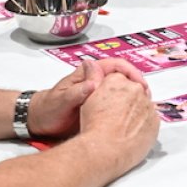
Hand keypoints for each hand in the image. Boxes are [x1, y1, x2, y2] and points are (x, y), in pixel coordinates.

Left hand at [29, 58, 151, 138]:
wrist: (39, 122)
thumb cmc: (47, 108)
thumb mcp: (61, 100)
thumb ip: (76, 92)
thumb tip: (93, 84)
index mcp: (88, 74)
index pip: (116, 65)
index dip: (132, 73)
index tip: (141, 85)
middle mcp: (96, 82)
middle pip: (124, 78)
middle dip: (138, 87)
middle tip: (147, 100)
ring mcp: (99, 95)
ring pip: (122, 92)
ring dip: (134, 99)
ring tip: (143, 111)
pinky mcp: (99, 108)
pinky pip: (117, 105)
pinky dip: (127, 110)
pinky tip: (132, 120)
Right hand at [77, 72, 159, 174]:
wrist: (104, 150)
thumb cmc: (93, 125)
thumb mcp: (87, 97)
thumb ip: (93, 78)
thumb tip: (90, 63)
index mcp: (118, 81)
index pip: (120, 78)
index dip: (113, 89)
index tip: (110, 99)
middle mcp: (136, 90)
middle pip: (133, 90)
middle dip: (127, 99)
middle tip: (115, 113)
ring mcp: (148, 106)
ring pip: (143, 105)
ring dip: (136, 111)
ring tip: (122, 125)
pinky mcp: (155, 122)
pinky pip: (150, 120)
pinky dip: (143, 124)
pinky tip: (131, 132)